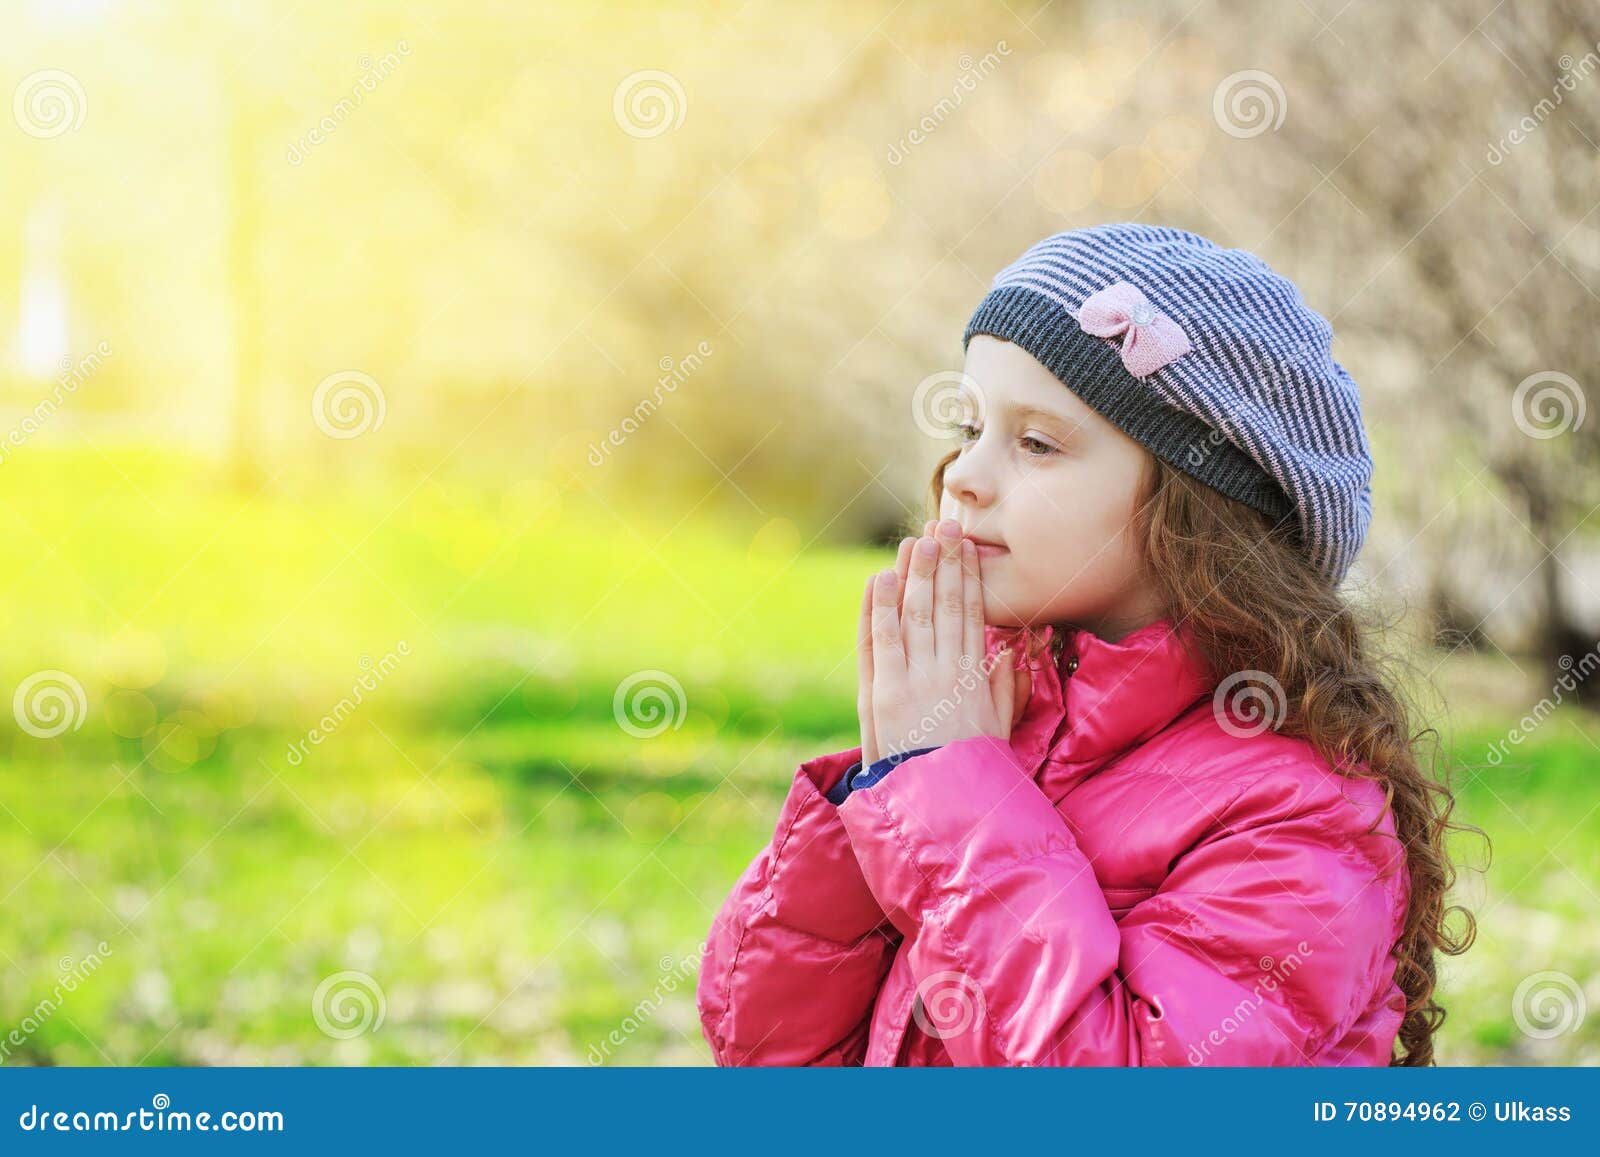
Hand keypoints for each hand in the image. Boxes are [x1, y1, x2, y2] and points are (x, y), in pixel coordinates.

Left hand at [856, 518, 1028, 764]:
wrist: (946, 807)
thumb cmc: (972, 772)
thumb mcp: (998, 729)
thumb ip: (1005, 690)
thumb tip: (1013, 655)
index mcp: (975, 677)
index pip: (972, 615)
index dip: (968, 577)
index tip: (967, 547)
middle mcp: (947, 672)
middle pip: (947, 605)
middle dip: (945, 562)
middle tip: (946, 524)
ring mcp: (916, 681)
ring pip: (917, 615)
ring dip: (915, 575)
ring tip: (916, 540)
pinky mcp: (886, 695)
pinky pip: (883, 642)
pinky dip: (880, 609)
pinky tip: (881, 578)